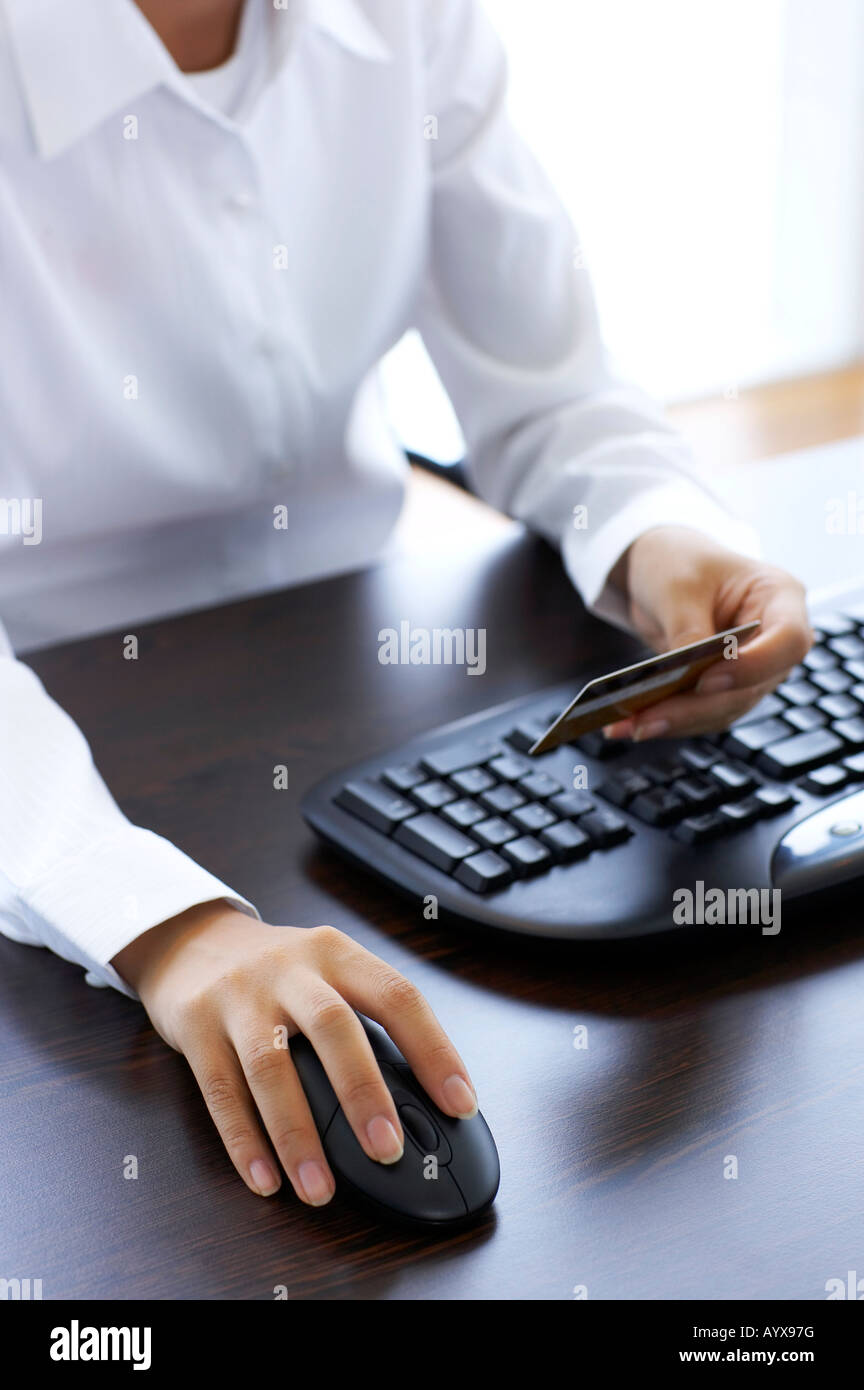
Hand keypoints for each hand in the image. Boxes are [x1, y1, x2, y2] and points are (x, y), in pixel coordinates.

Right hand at [111, 902, 476, 1205]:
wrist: (190, 940)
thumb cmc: (276, 970)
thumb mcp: (326, 969)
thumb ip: (367, 1017)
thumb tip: (423, 1096)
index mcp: (337, 954)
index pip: (397, 996)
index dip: (433, 1050)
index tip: (460, 1103)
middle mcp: (290, 970)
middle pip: (334, 1027)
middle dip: (363, 1092)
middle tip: (388, 1149)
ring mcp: (239, 997)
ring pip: (271, 1066)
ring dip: (297, 1134)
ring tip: (320, 1189)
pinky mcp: (196, 1026)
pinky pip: (220, 1092)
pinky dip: (244, 1142)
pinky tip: (265, 1180)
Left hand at [604, 525, 812, 740]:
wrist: (659, 567)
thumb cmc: (678, 559)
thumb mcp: (679, 586)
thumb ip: (687, 630)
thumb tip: (685, 676)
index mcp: (779, 596)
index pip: (789, 641)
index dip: (753, 666)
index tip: (708, 679)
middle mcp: (773, 639)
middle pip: (751, 687)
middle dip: (696, 707)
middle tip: (647, 720)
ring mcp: (751, 667)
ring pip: (724, 708)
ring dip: (677, 721)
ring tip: (630, 725)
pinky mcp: (722, 687)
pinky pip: (701, 713)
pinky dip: (667, 719)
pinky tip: (629, 723)